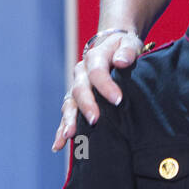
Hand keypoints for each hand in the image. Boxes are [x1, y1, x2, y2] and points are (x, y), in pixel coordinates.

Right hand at [51, 29, 144, 150]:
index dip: (106, 86)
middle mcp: (81, 73)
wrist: (112, 46)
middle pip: (80, 90)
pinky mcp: (75, 100)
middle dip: (87, 106)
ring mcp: (76, 87)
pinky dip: (61, 130)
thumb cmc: (124, 48)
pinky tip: (59, 145)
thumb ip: (127, 51)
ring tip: (69, 135)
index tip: (118, 100)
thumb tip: (121, 62)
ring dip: (69, 120)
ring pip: (69, 104)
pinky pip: (67, 115)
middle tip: (94, 120)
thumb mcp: (129, 44)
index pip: (97, 72)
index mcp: (95, 57)